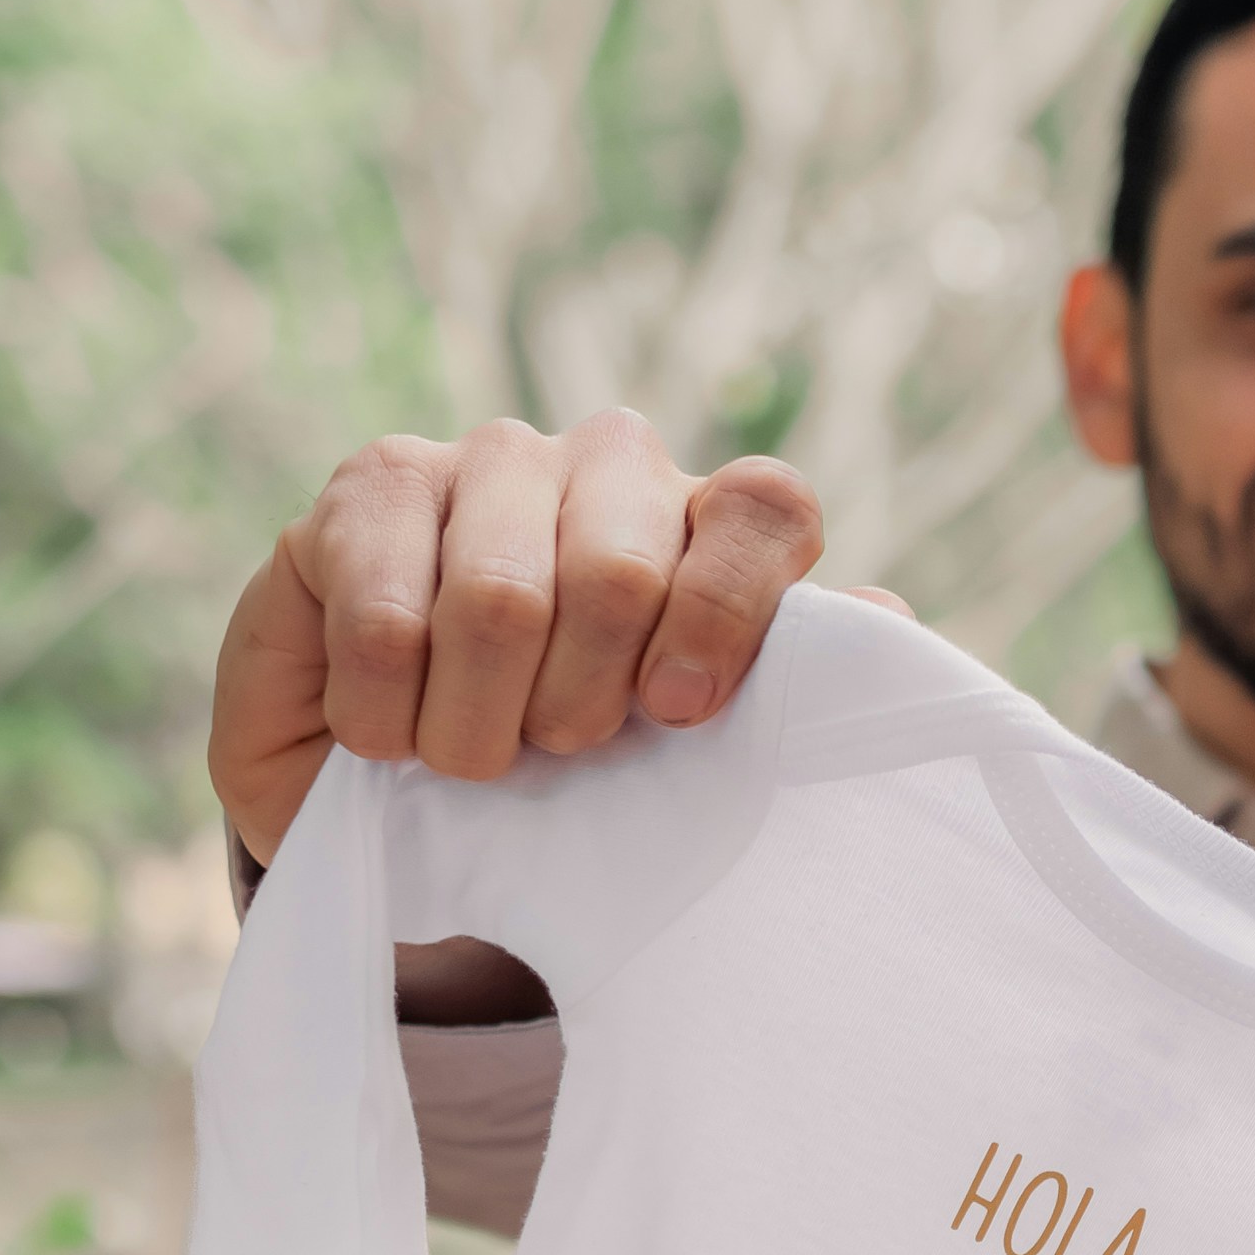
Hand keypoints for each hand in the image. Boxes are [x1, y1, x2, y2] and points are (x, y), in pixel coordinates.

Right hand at [210, 413, 859, 866]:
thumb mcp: (692, 753)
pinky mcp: (370, 487)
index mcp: (708, 520)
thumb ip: (792, 692)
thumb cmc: (574, 771)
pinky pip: (385, 617)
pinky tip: (387, 734)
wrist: (403, 794)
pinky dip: (387, 714)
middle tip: (554, 756)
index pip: (765, 507)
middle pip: (620, 566)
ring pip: (500, 595)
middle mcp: (609, 464)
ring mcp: (484, 460)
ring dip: (478, 726)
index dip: (724, 612)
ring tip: (467, 760)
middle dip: (578, 703)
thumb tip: (884, 625)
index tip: (678, 714)